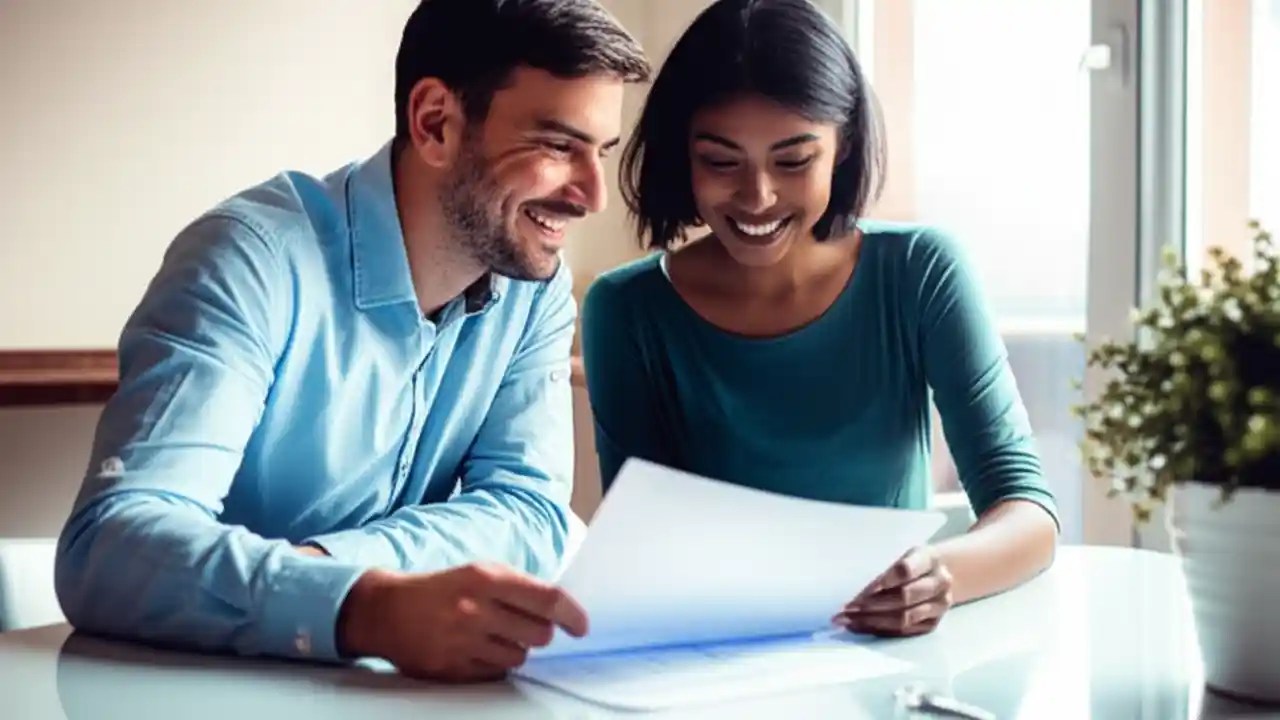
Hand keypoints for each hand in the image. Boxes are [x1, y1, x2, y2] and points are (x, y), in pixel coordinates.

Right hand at [338, 563, 587, 681]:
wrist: (386, 610)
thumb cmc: (441, 588)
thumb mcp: (480, 572)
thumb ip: (518, 588)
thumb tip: (560, 609)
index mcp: (487, 578)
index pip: (548, 599)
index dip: (573, 615)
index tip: (582, 626)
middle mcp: (476, 609)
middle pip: (540, 634)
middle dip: (541, 632)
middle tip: (526, 626)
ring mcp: (463, 642)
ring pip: (520, 657)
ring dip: (516, 649)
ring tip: (494, 635)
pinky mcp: (452, 669)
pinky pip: (496, 673)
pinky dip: (495, 664)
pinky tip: (478, 649)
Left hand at [833, 546, 952, 636]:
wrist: (940, 574)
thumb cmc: (912, 562)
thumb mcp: (903, 553)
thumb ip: (886, 566)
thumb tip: (851, 586)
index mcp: (930, 558)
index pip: (906, 569)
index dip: (885, 580)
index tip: (863, 590)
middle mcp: (939, 583)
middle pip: (904, 597)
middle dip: (871, 605)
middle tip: (846, 609)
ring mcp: (939, 605)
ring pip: (904, 618)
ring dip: (872, 621)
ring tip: (848, 621)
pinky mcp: (932, 623)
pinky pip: (905, 631)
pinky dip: (880, 630)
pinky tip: (861, 627)